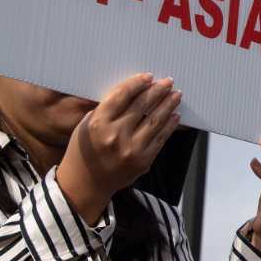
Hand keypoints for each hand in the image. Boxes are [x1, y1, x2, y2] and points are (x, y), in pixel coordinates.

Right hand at [55, 73, 181, 222]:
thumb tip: (132, 91)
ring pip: (155, 121)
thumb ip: (106, 110)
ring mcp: (131, 149)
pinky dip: (169, 125)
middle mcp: (115, 135)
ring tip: (176, 95)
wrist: (85, 183)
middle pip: (142, 106)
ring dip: (168, 105)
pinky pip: (160, 138)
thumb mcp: (85, 126)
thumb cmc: (84, 150)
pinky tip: (174, 115)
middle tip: (168, 81)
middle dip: (157, 91)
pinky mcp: (143, 160)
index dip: (136, 84)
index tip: (148, 76)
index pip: (121, 96)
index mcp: (98, 123)